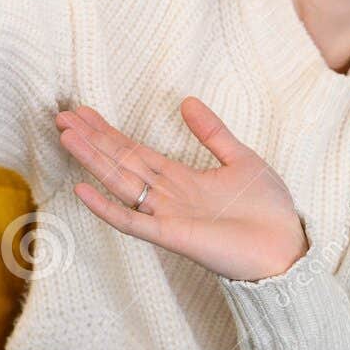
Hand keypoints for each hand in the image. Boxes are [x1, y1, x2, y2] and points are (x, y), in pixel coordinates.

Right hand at [55, 99, 306, 280]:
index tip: (84, 111)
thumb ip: (213, 133)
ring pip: (121, 183)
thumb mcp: (242, 159)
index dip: (110, 131)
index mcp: (182, 179)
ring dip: (94, 161)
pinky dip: (107, 207)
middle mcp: (167, 196)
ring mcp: (166, 216)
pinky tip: (84, 189)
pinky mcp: (171, 236)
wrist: (287, 248)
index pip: (136, 150)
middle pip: (121, 162)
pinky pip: (132, 221)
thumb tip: (187, 101)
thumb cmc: (270, 210)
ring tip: (67, 137)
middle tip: (62, 116)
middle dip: (93, 139)